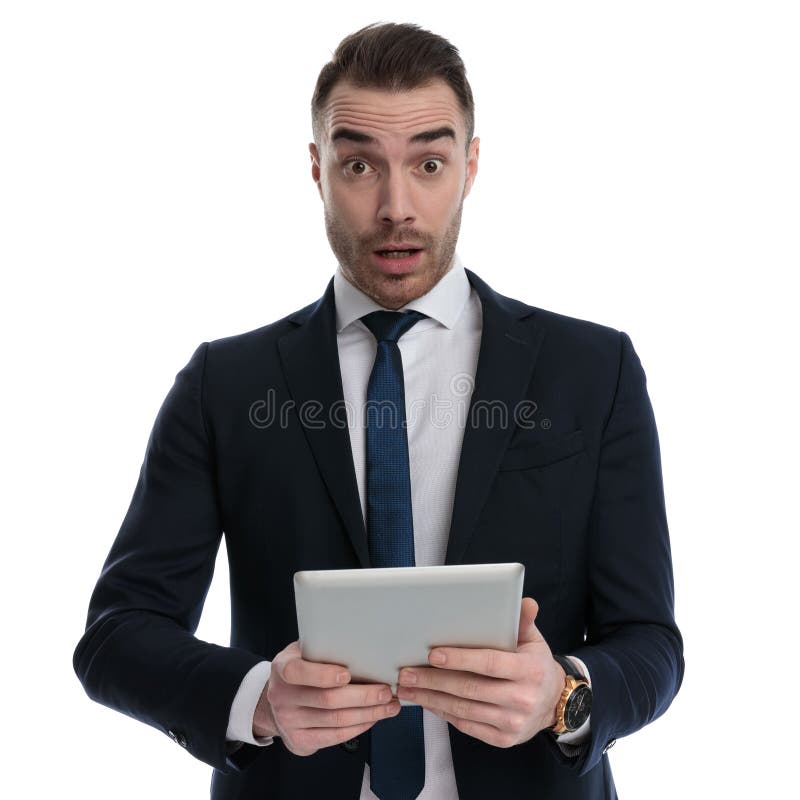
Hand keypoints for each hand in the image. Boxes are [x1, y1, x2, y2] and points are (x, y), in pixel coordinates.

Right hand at [253, 640, 400, 755]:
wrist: (276, 701)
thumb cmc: (301, 670)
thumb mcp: (303, 652)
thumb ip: (322, 648)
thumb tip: (362, 643)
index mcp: (283, 668)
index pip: (298, 672)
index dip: (323, 675)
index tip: (347, 674)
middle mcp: (282, 697)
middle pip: (327, 700)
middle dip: (363, 696)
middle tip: (385, 691)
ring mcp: (289, 722)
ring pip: (336, 721)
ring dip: (368, 714)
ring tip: (388, 705)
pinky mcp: (300, 741)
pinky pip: (335, 736)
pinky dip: (358, 727)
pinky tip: (372, 718)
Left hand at [396, 597, 565, 747]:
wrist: (553, 704)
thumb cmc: (535, 665)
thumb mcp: (533, 641)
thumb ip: (523, 621)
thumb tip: (525, 601)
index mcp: (530, 671)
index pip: (490, 663)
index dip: (460, 659)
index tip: (432, 654)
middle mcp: (522, 699)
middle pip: (470, 689)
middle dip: (433, 680)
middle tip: (406, 673)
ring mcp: (513, 722)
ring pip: (464, 710)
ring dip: (431, 699)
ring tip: (408, 688)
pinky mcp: (503, 739)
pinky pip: (467, 726)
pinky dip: (443, 713)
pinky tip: (427, 702)